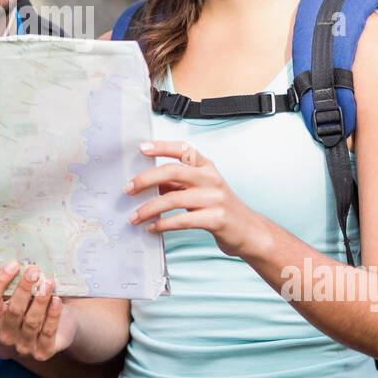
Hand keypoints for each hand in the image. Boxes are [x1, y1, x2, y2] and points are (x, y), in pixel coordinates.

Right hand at [0, 261, 76, 361]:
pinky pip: (47, 332)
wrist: (57, 329)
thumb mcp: (18, 299)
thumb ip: (10, 285)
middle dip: (24, 288)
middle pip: (12, 310)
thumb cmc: (33, 308)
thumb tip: (9, 258)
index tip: (13, 264)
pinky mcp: (42, 353)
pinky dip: (52, 315)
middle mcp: (5, 336)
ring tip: (48, 282)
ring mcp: (23, 346)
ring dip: (40, 300)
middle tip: (34, 270)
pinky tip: (57, 300)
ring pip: (31, 321)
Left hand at [125, 140, 263, 256]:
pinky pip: (182, 220)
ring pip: (173, 199)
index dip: (161, 146)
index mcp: (206, 167)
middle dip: (146, 179)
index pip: (183, 150)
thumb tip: (147, 182)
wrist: (248, 231)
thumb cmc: (219, 207)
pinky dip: (163, 224)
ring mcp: (215, 198)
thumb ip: (177, 183)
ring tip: (134, 216)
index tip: (142, 148)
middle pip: (173, 171)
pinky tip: (152, 228)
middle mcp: (211, 178)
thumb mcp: (200, 189)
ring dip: (149, 209)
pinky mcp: (216, 218)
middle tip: (128, 189)